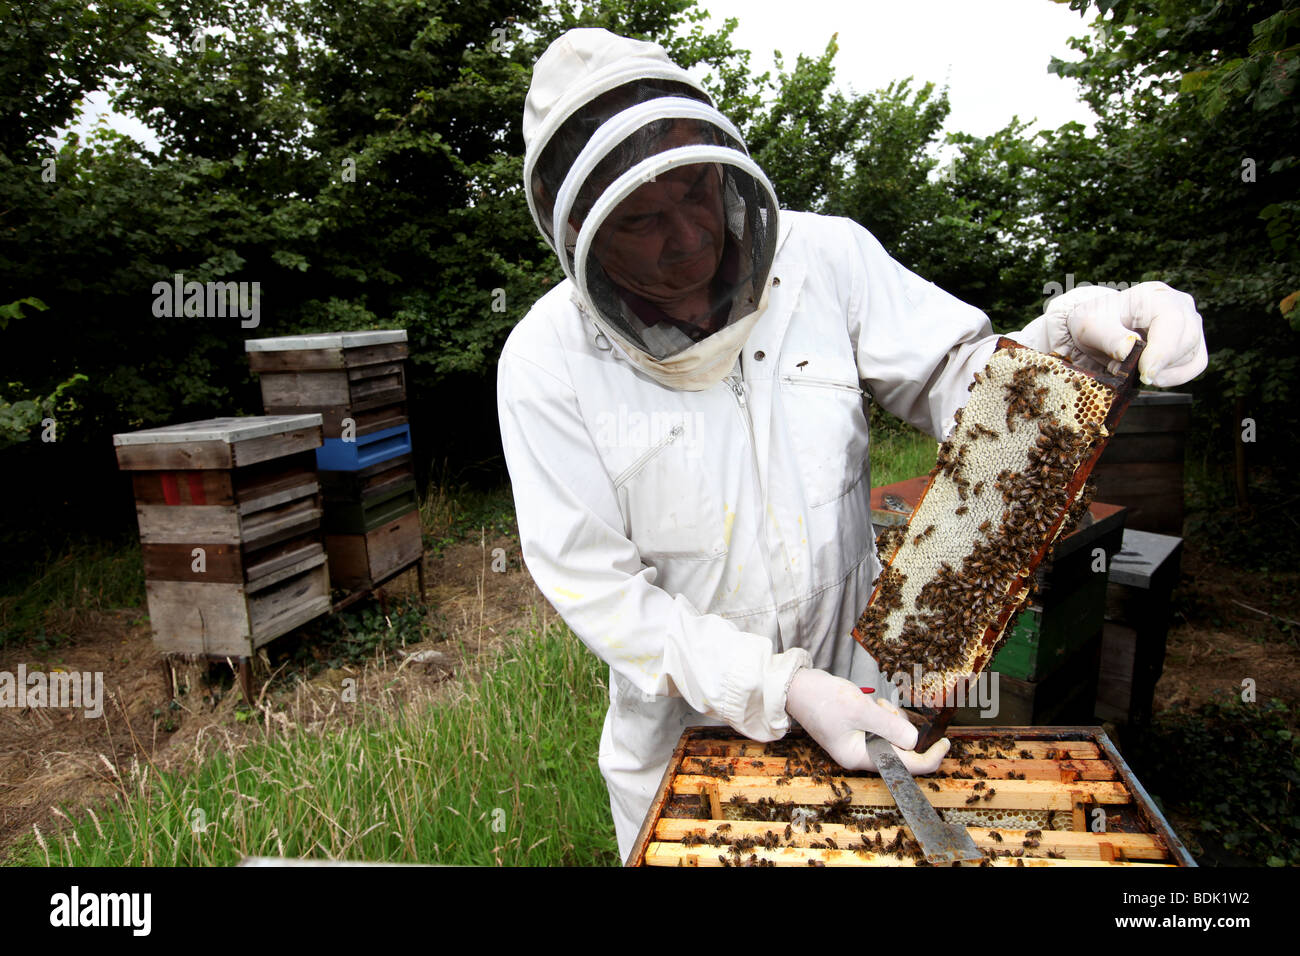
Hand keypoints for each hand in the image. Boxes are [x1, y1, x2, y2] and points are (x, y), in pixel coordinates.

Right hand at [784, 668, 949, 772]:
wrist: (795, 687)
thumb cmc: (822, 698)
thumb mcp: (860, 709)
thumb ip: (890, 725)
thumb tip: (914, 740)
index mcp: (858, 757)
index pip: (904, 767)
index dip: (929, 756)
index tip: (946, 742)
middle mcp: (859, 755)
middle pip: (899, 751)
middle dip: (902, 728)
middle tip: (889, 708)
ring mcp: (857, 743)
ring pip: (891, 737)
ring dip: (891, 718)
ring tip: (875, 703)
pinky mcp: (856, 732)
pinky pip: (880, 728)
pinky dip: (882, 715)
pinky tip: (870, 703)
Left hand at [1063, 281, 1207, 386]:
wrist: (1098, 327)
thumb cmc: (1095, 322)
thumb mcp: (1089, 326)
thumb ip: (1108, 337)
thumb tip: (1127, 350)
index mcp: (1153, 295)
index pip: (1171, 320)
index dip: (1162, 350)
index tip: (1145, 373)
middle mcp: (1178, 304)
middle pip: (1188, 338)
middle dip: (1162, 364)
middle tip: (1136, 376)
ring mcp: (1189, 322)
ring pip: (1193, 354)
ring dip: (1166, 371)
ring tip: (1136, 371)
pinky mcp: (1191, 342)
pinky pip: (1196, 364)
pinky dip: (1177, 377)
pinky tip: (1155, 379)